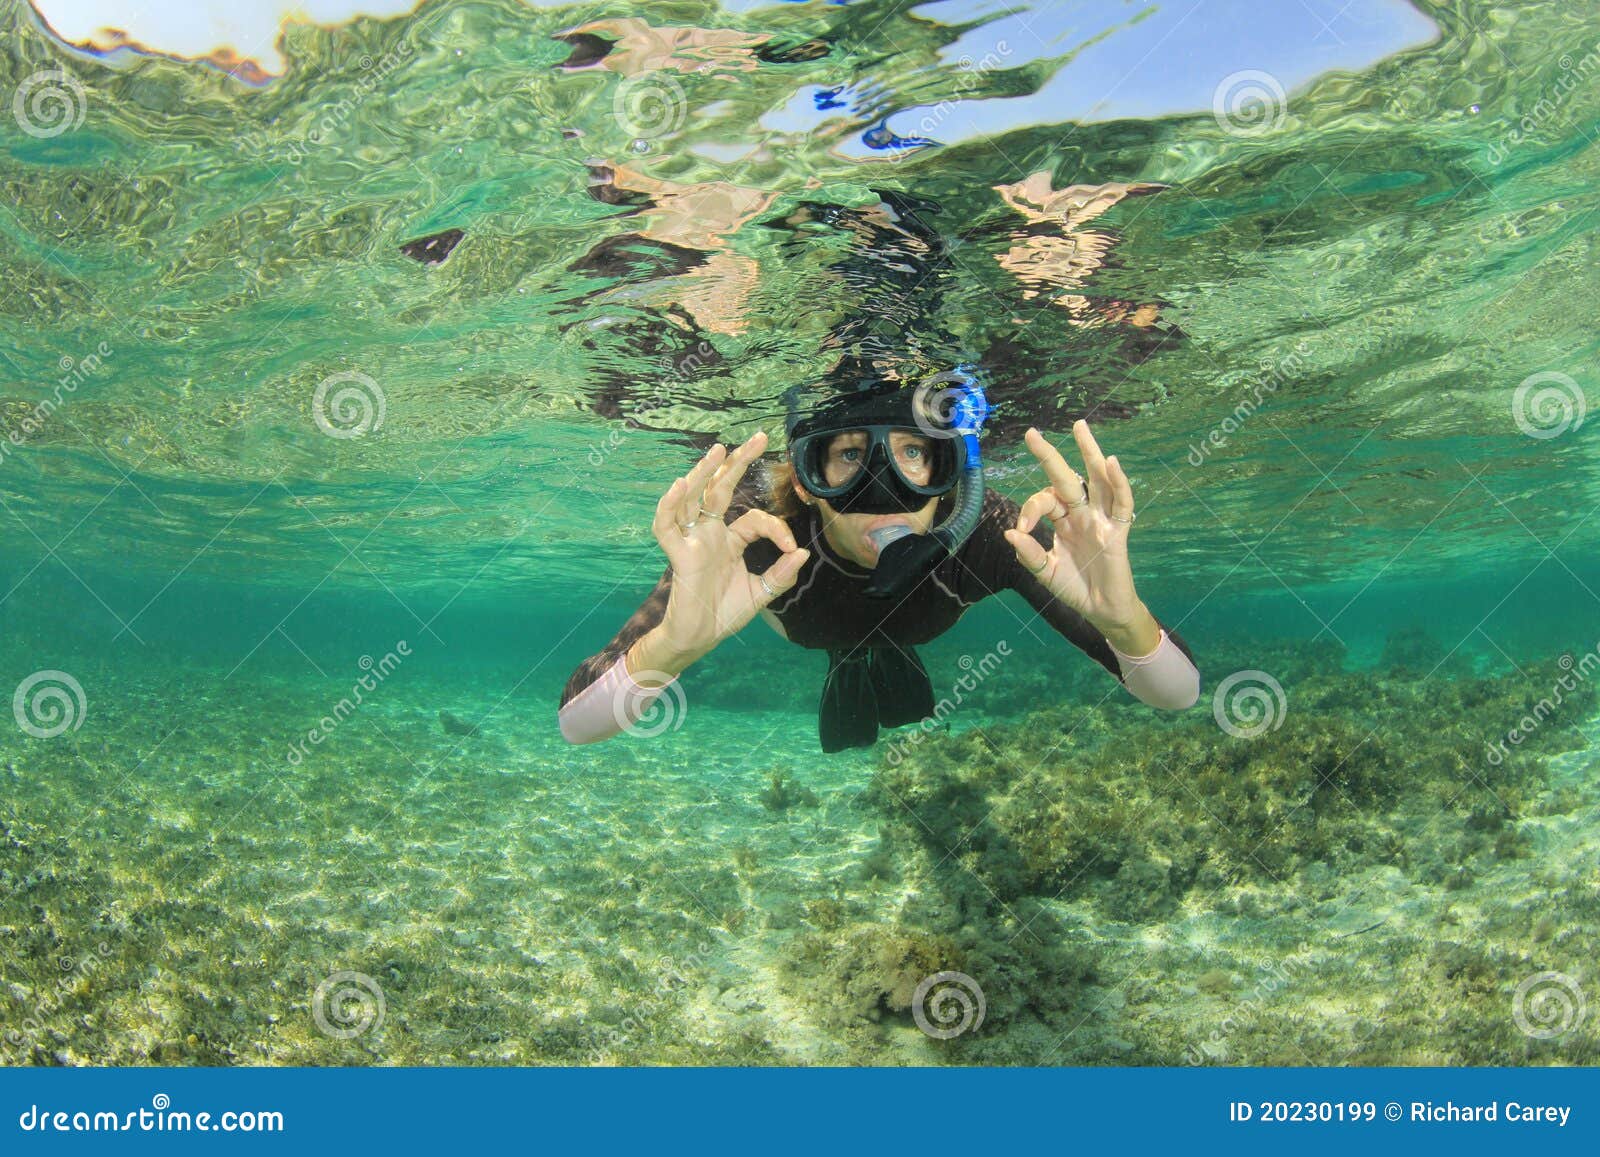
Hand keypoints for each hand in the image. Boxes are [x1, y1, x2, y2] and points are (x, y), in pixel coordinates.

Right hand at [637, 431, 809, 675]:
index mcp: (730, 541)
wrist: (700, 639)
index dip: (776, 529)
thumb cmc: (725, 614)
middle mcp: (710, 534)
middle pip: (721, 489)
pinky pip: (667, 526)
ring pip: (694, 498)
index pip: (755, 519)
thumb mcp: (761, 592)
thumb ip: (781, 574)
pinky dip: (670, 505)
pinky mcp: (678, 555)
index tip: (791, 550)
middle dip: (739, 462)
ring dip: (704, 474)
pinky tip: (680, 485)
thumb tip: (802, 552)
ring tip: (718, 450)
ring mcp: (693, 541)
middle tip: (759, 437)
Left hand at [1002, 421, 1145, 632]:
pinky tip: (1112, 463)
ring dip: (1089, 453)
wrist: (1101, 611)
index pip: (1044, 502)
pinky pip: (1122, 503)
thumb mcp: (1046, 573)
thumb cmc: (1075, 589)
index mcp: (1063, 521)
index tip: (1022, 532)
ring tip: (1080, 427)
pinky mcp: (1119, 531)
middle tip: (1031, 433)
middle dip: (1049, 456)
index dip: (1030, 511)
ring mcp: (1101, 519)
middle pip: (1067, 478)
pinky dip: (1119, 483)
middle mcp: (1081, 514)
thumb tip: (1010, 533)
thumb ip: (1030, 555)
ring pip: (1097, 480)